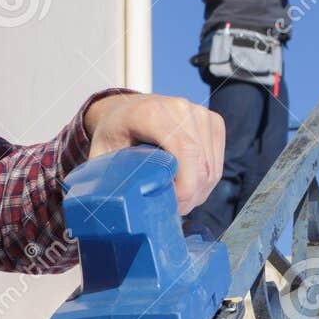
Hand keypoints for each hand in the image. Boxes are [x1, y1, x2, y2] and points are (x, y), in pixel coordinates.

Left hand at [84, 92, 223, 214]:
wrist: (125, 107)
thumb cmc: (113, 132)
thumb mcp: (101, 153)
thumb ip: (106, 177)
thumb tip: (112, 209)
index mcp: (153, 113)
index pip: (185, 151)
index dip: (185, 186)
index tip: (172, 206)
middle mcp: (181, 109)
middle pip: (202, 165)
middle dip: (191, 197)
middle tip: (172, 210)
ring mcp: (201, 114)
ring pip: (212, 168)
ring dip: (199, 192)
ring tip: (178, 201)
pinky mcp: (213, 122)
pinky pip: (217, 163)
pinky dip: (206, 181)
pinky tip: (187, 187)